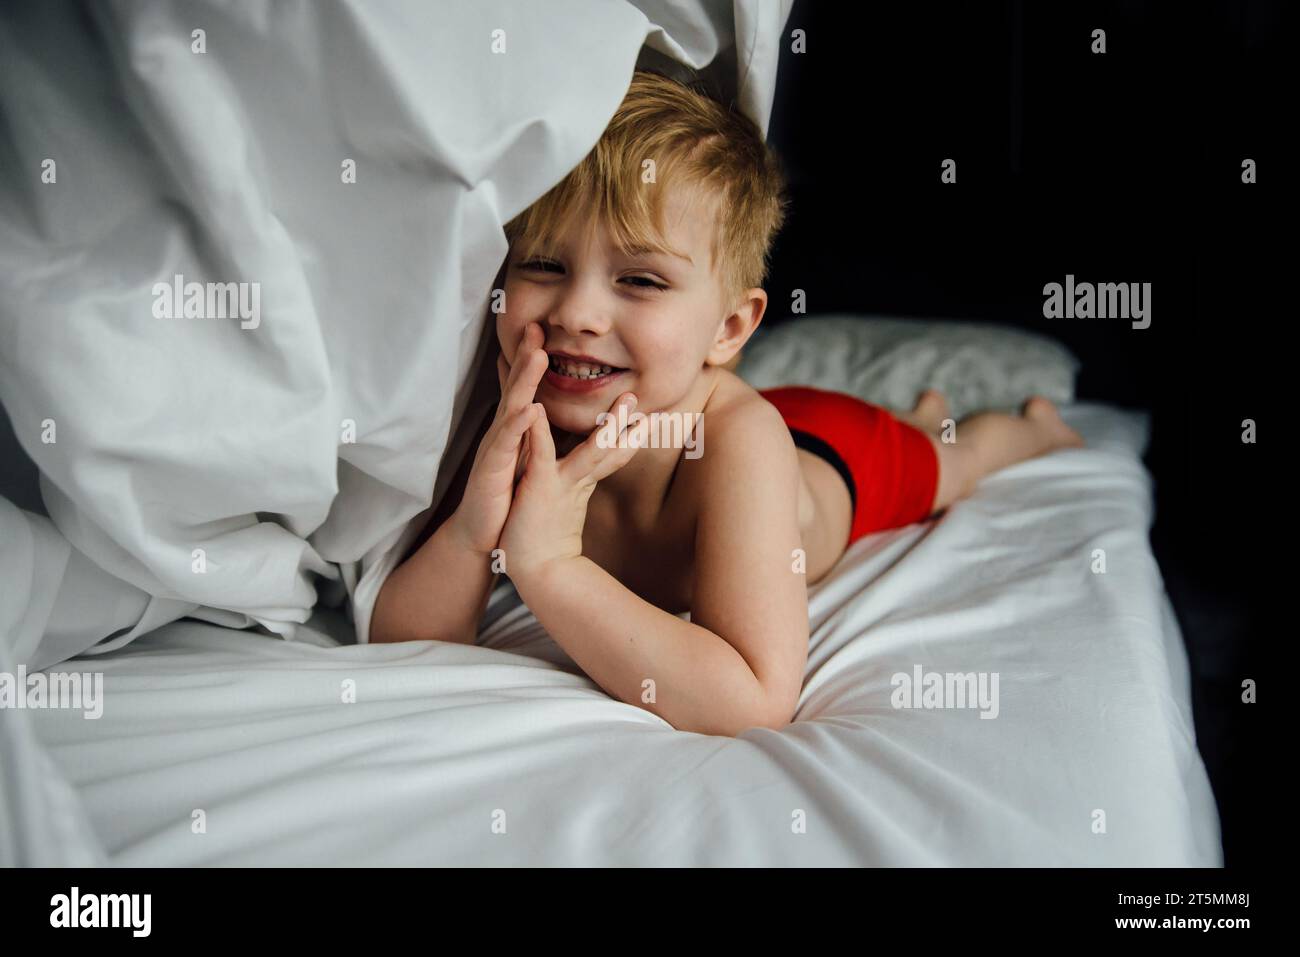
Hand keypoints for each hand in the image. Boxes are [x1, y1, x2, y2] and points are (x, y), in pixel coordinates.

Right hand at [448, 322, 547, 553]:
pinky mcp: (492, 469)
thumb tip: (542, 410)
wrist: (481, 533)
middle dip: (525, 356)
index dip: (530, 358)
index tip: (543, 328)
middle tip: (536, 326)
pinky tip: (529, 409)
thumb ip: (531, 433)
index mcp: (514, 430)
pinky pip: (507, 444)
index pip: (524, 388)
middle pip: (516, 388)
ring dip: (524, 381)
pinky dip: (517, 425)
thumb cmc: (504, 495)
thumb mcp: (523, 457)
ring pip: (511, 408)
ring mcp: (496, 449)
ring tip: (537, 355)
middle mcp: (503, 434)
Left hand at [498, 390, 651, 582]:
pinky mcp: (540, 486)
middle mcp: (577, 481)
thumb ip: (576, 487)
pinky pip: (542, 454)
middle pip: (609, 449)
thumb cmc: (545, 545)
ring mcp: (562, 483)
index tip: (648, 418)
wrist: (536, 574)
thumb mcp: (565, 507)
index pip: (611, 455)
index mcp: (581, 484)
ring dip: (608, 426)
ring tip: (624, 401)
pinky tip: (536, 409)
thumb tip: (587, 481)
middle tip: (638, 398)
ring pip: (591, 451)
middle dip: (626, 424)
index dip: (629, 437)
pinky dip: (540, 432)